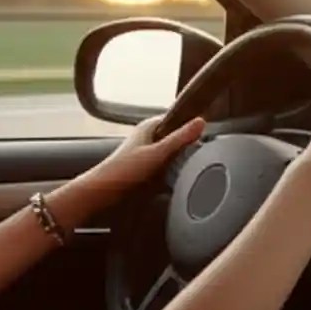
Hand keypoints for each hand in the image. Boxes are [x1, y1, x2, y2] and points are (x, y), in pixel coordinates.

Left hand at [86, 114, 206, 195]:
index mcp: (149, 126)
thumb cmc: (125, 170)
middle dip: (188, 144)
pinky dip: (173, 170)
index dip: (191, 125)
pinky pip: (166, 166)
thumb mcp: (157, 153)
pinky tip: (179, 178)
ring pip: (171, 152)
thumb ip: (180, 138)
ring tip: (192, 167)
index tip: (206, 134)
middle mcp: (148, 136)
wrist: (104, 191)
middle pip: (176, 136)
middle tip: (202, 153)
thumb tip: (201, 121)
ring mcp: (146, 152)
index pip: (178, 118)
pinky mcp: (145, 167)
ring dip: (180, 159)